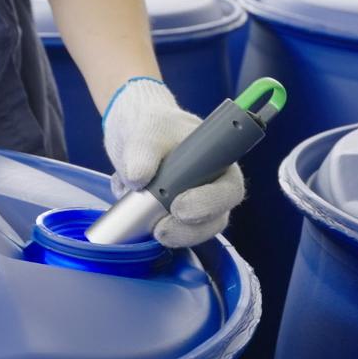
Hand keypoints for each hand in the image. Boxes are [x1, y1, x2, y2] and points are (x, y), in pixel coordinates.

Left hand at [102, 78, 244, 247]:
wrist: (132, 129)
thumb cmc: (152, 124)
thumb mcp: (146, 130)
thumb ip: (143, 151)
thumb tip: (138, 178)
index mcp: (219, 163)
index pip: (228, 191)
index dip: (209, 204)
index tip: (179, 207)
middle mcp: (211, 187)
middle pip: (214, 220)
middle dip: (187, 230)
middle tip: (160, 229)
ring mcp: (192, 204)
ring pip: (190, 232)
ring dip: (167, 234)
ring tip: (142, 223)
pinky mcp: (168, 215)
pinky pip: (163, 230)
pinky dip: (145, 226)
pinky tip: (129, 204)